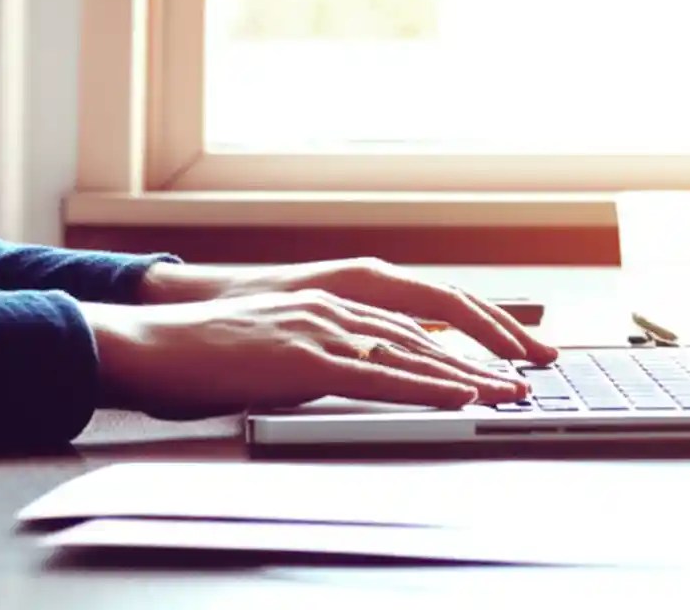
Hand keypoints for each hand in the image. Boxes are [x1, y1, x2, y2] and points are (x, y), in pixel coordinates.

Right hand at [139, 258, 557, 363]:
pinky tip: (455, 394)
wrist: (155, 342)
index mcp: (340, 294)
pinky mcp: (302, 357)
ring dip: (468, 373)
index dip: (475, 329)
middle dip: (488, 350)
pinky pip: (375, 374)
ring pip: (413, 350)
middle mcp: (339, 303)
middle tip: (534, 372)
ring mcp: (322, 327)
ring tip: (511, 391)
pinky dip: (422, 384)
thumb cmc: (216, 347)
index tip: (514, 349)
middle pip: (431, 328)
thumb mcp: (289, 338)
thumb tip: (370, 368)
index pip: (425, 311)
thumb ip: (334, 347)